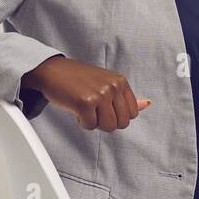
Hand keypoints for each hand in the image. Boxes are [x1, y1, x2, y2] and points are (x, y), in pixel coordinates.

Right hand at [21, 56, 151, 131]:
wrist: (52, 71)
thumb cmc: (78, 79)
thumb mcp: (106, 83)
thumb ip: (125, 97)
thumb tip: (147, 104)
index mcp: (121, 82)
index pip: (132, 114)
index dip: (116, 115)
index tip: (104, 107)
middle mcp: (113, 86)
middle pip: (121, 123)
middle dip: (106, 121)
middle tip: (93, 109)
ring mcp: (100, 94)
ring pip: (108, 127)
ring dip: (94, 122)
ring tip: (85, 108)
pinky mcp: (85, 103)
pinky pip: (90, 126)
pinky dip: (81, 122)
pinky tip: (76, 108)